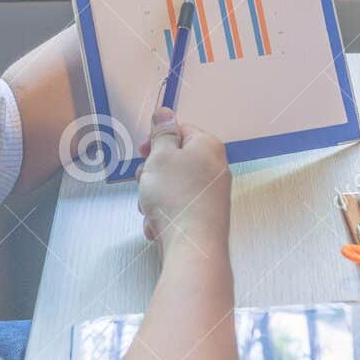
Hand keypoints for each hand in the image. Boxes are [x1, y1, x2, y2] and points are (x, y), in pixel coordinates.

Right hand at [136, 106, 230, 260]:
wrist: (192, 246)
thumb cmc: (179, 201)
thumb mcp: (160, 157)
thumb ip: (161, 133)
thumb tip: (164, 113)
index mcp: (208, 146)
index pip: (180, 130)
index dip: (157, 139)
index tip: (145, 150)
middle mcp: (214, 168)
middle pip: (174, 160)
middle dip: (153, 173)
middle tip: (147, 181)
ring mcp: (211, 193)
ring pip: (171, 186)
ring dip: (154, 196)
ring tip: (151, 206)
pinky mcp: (204, 215)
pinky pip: (176, 207)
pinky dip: (163, 214)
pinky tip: (159, 223)